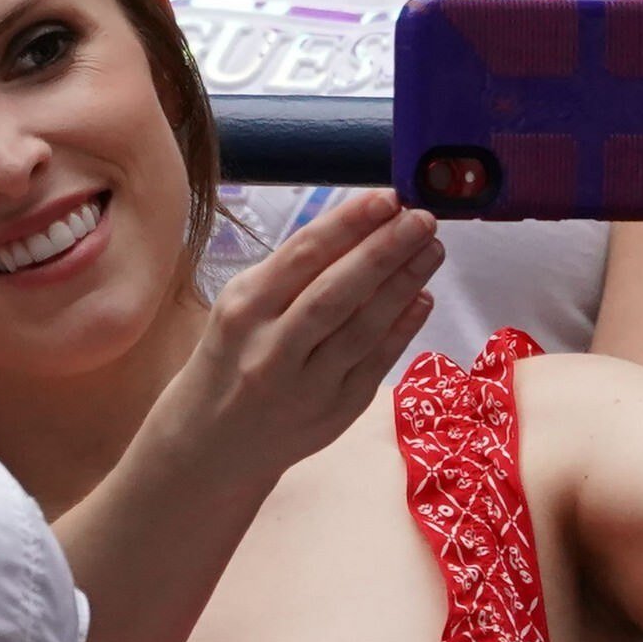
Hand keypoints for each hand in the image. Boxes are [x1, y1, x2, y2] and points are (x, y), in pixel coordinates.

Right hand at [159, 190, 441, 483]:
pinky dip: (403, 327)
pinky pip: (377, 362)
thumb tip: (361, 229)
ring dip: (404, 284)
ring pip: (363, 327)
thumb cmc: (230, 360)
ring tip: (432, 249)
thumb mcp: (240, 309)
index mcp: (243, 310)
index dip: (349, 224)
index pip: (303, 256)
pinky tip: (422, 298)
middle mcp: (271, 348)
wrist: (210, 445)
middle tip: (423, 218)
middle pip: (337, 291)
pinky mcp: (335, 412)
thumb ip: (292, 274)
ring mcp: (306, 385)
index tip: (387, 197)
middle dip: (386, 250)